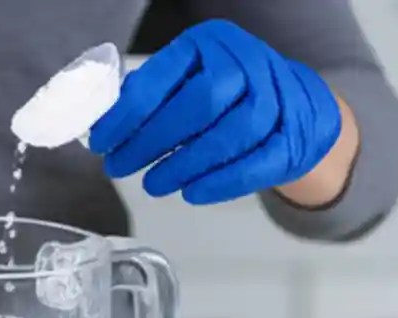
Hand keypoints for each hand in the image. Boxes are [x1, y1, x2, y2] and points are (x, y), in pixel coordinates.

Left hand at [90, 20, 342, 205]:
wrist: (296, 106)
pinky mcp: (293, 137)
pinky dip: (221, 181)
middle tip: (120, 168)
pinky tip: (191, 193)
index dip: (127, 114)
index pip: (162, 78)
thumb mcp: (188, 79)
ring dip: (186, 164)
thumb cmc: (226, 97)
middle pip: (201, 102)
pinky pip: (259, 161)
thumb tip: (105, 124)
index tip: (102, 143)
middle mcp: (248, 62)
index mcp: (210, 43)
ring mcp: (278, 97)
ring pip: (233, 132)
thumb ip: (150, 95)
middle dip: (153, 140)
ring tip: (153, 184)